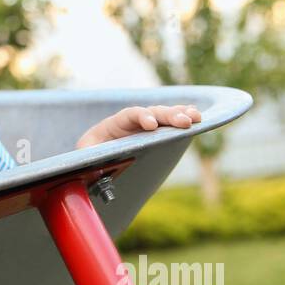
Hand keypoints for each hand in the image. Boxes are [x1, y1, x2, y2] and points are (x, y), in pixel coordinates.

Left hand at [76, 104, 201, 148]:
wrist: (95, 152)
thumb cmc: (90, 154)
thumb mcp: (85, 157)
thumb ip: (88, 159)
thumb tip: (91, 171)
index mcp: (115, 123)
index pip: (130, 115)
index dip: (141, 117)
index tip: (151, 126)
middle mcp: (133, 120)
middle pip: (152, 112)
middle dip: (168, 116)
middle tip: (184, 121)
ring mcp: (146, 124)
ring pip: (165, 115)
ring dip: (181, 115)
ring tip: (196, 118)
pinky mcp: (156, 132)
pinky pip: (171, 124)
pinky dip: (184, 118)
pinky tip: (199, 118)